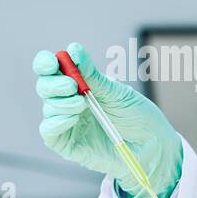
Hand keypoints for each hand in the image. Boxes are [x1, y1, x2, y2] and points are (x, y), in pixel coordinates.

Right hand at [32, 42, 182, 197]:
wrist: (152, 148)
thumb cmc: (138, 117)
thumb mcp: (117, 93)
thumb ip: (93, 76)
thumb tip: (73, 49)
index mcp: (81, 84)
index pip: (52, 69)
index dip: (46, 63)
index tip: (53, 62)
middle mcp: (70, 101)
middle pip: (45, 86)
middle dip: (54, 83)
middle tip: (73, 86)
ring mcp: (67, 123)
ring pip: (48, 106)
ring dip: (62, 102)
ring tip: (83, 104)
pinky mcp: (66, 144)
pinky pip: (48, 131)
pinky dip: (56, 122)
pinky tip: (73, 118)